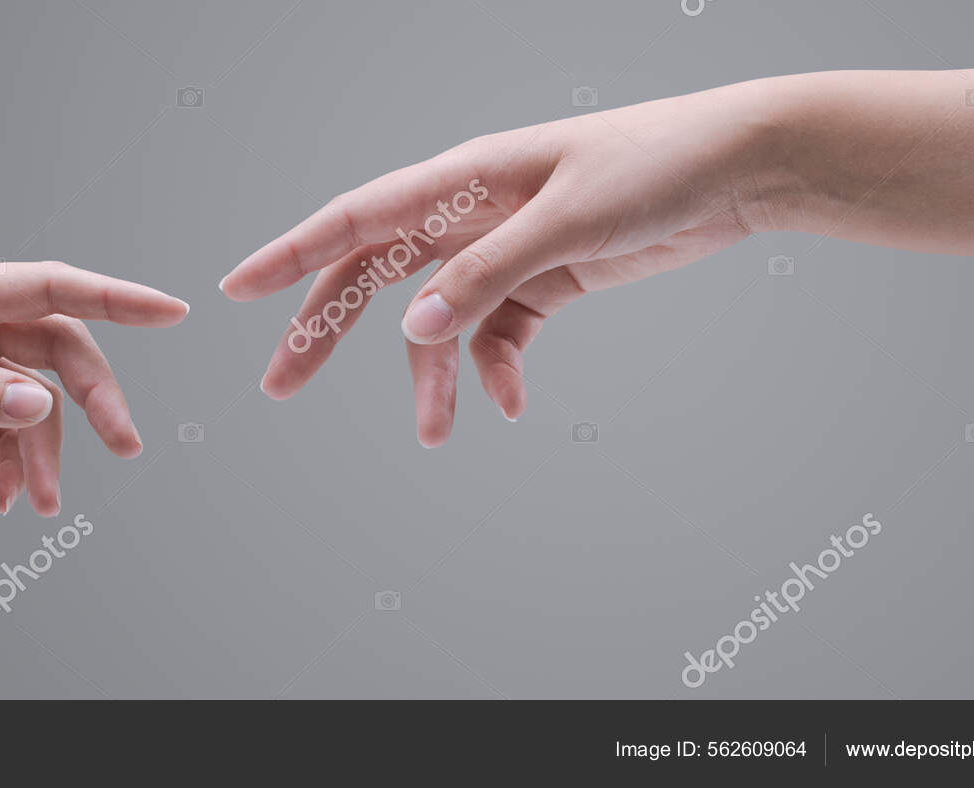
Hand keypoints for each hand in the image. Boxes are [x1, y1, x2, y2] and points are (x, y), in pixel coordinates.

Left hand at [0, 261, 187, 515]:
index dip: (117, 297)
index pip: (50, 286)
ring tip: (42, 507)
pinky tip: (3, 500)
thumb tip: (41, 405)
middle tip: (125, 447)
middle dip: (93, 400)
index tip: (173, 312)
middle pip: (54, 353)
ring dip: (45, 453)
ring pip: (28, 403)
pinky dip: (7, 466)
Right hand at [220, 80, 782, 445]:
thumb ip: (486, 274)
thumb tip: (413, 330)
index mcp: (460, 178)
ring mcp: (505, 247)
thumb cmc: (653, 165)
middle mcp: (469, 211)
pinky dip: (497, 371)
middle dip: (326, 331)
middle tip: (280, 385)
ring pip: (438, 320)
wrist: (738, 168)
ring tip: (433, 435)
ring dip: (430, 378)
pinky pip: (499, 333)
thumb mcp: (566, 220)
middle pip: (375, 276)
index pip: (355, 219)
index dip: (290, 254)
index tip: (235, 289)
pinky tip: (511, 403)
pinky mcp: (545, 279)